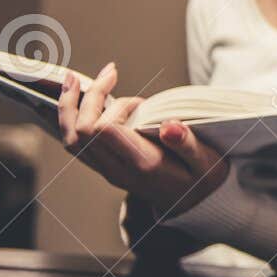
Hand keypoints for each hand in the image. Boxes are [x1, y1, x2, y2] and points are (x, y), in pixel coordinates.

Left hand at [58, 62, 228, 215]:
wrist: (197, 204)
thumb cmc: (204, 178)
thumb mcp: (207, 161)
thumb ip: (187, 143)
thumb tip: (169, 125)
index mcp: (143, 165)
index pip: (104, 131)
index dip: (115, 106)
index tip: (141, 99)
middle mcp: (119, 170)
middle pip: (81, 132)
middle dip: (90, 97)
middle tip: (111, 72)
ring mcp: (109, 170)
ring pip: (72, 140)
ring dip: (69, 107)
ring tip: (74, 80)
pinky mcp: (106, 167)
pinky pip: (77, 145)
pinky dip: (71, 119)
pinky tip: (79, 100)